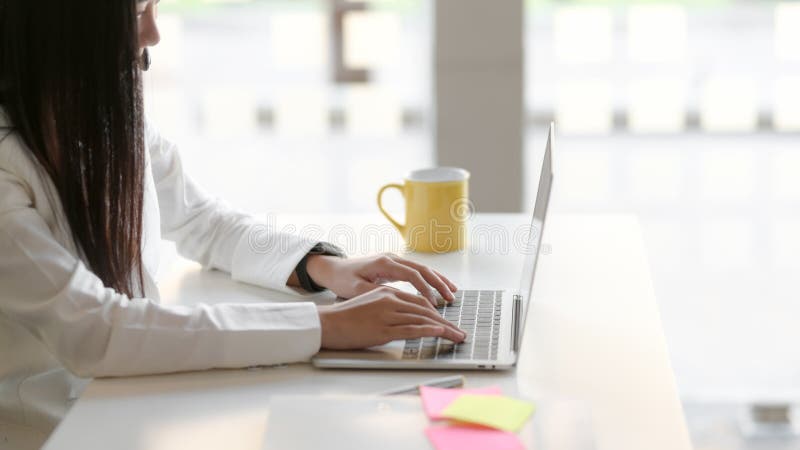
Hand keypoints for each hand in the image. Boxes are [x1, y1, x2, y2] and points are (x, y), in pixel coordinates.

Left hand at [306, 253, 457, 305]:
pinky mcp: (394, 266)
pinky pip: (417, 271)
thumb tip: (396, 300)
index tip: (432, 303)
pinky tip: (439, 288)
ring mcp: (394, 260)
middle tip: (450, 298)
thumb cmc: (343, 279)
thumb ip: (376, 293)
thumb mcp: (356, 289)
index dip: (424, 289)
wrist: (334, 269)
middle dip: (438, 283)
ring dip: (438, 280)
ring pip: (422, 268)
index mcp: (384, 264)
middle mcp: (392, 259)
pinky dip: (430, 279)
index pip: (411, 274)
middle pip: (422, 268)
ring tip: (452, 293)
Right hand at [317, 286, 465, 348]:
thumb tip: (404, 314)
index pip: (420, 301)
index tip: (449, 322)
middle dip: (447, 322)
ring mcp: (387, 315)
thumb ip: (388, 305)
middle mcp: (390, 300)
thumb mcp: (370, 303)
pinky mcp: (383, 329)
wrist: (327, 323)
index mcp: (388, 293)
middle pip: (426, 310)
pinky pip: (410, 329)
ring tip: (457, 336)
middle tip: (460, 331)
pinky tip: (440, 333)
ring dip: (444, 329)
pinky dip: (428, 330)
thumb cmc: (346, 316)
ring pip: (422, 319)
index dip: (438, 312)